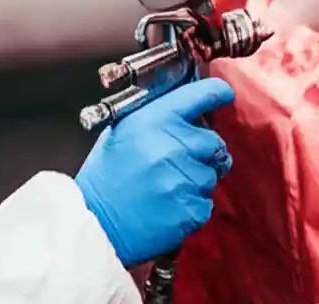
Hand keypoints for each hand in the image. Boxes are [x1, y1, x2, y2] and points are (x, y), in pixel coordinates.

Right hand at [75, 77, 234, 267]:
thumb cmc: (106, 177)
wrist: (95, 224)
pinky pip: (207, 202)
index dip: (218, 93)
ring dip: (196, 180)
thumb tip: (188, 109)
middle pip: (215, 141)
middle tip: (179, 162)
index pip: (202, 95)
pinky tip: (167, 206)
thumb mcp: (122, 130)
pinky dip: (192, 205)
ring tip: (165, 187)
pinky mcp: (191, 209)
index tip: (224, 95)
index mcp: (155, 121)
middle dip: (203, 151)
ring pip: (212, 174)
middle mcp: (174, 146)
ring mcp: (184, 179)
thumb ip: (157, 116)